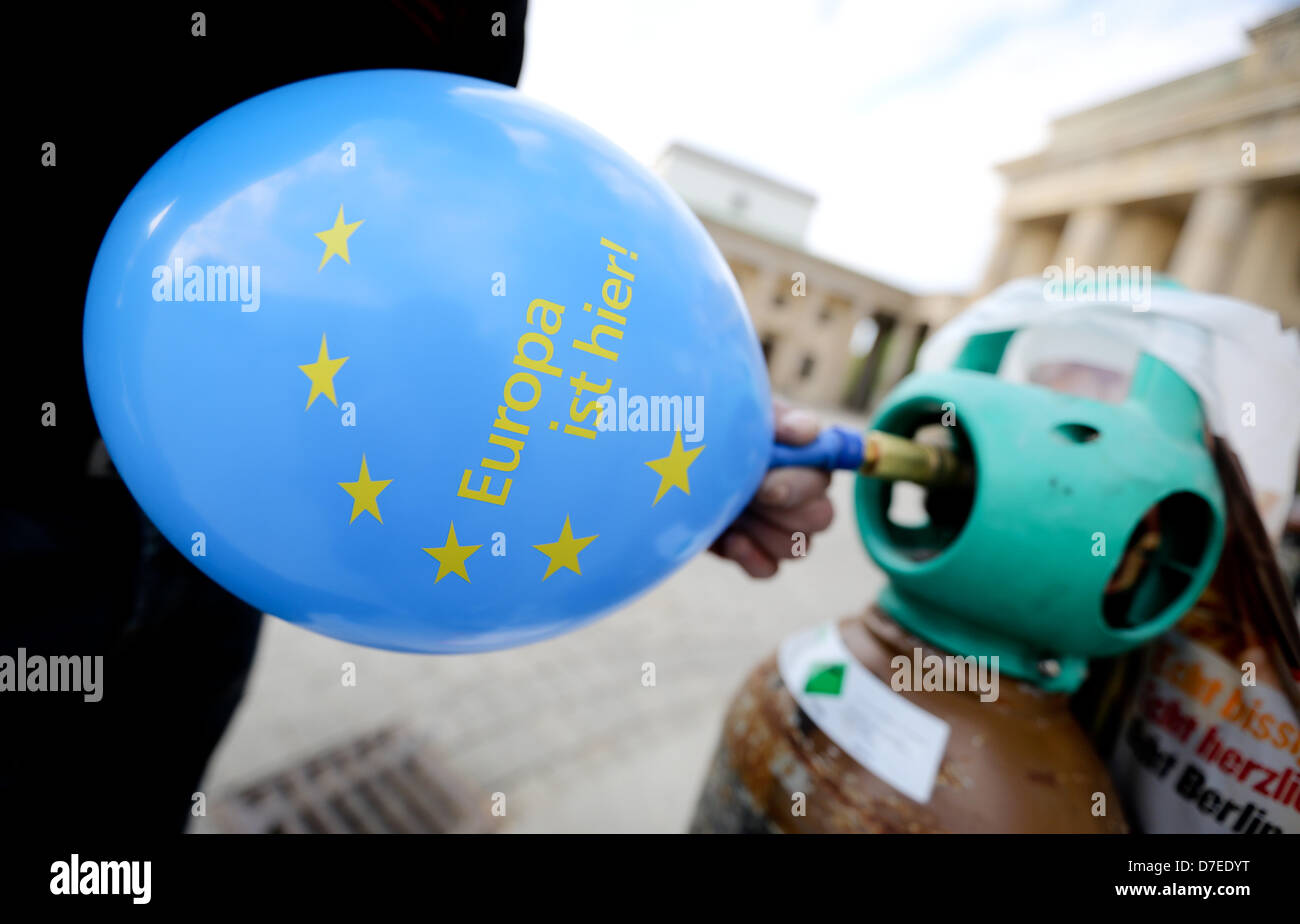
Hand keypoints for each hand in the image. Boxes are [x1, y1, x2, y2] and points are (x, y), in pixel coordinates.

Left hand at [710, 400, 833, 577]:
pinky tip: (730, 538)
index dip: (800, 485)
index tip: (762, 483)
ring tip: (735, 512)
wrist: (663, 464)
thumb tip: (807, 432)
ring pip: (798, 547)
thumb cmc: (706, 429)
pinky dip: (751, 557)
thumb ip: (773, 419)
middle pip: (821, 517)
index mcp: (800, 455)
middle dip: (785, 509)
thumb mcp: (734, 414)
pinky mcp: (750, 550)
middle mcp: (796, 493)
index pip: (823, 477)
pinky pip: (769, 569)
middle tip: (750, 496)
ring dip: (765, 531)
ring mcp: (775, 525)